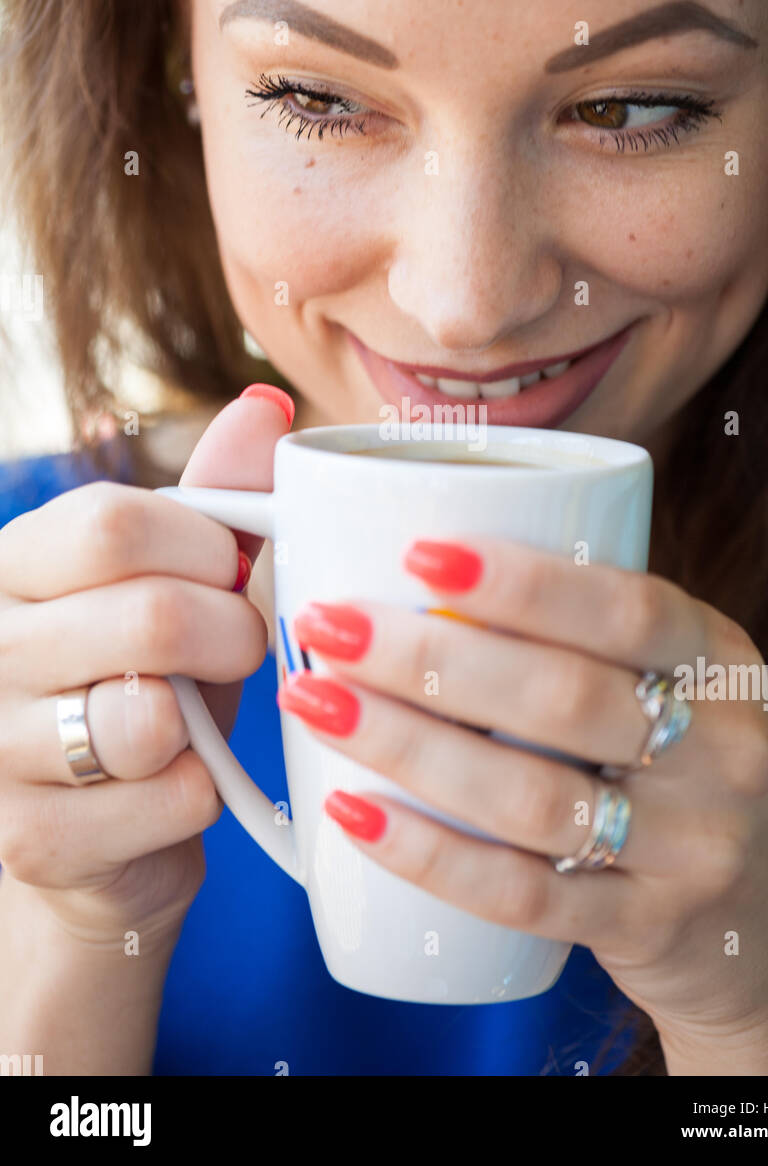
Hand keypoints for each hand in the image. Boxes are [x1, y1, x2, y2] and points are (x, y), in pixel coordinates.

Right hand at [0, 389, 286, 947]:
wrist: (109, 833)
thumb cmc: (154, 684)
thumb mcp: (185, 585)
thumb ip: (219, 499)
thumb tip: (268, 403)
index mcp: (16, 564)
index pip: (112, 522)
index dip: (206, 549)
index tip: (232, 574)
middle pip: (148, 616)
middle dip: (231, 635)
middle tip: (242, 649)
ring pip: (147, 718)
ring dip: (207, 720)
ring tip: (194, 721)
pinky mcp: (29, 839)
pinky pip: (166, 800)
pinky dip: (201, 796)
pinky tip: (175, 789)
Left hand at [281, 535, 767, 1071]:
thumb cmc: (684, 765)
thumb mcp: (678, 680)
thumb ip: (584, 632)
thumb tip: (407, 560)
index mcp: (719, 659)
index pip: (628, 610)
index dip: (523, 583)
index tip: (417, 554)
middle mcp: (719, 751)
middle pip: (563, 700)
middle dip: (430, 659)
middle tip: (329, 628)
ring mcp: (688, 849)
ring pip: (530, 800)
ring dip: (407, 748)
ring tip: (316, 704)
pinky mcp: (645, 928)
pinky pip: (522, 897)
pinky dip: (429, 856)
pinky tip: (355, 819)